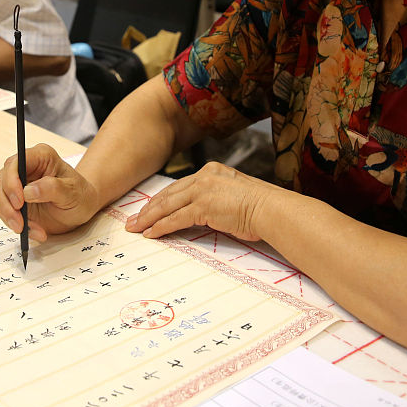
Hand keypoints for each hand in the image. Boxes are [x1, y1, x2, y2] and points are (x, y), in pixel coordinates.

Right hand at [0, 143, 101, 241]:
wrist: (81, 208)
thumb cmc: (80, 195)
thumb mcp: (72, 192)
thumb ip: (52, 188)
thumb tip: (28, 191)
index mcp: (40, 157)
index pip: (15, 163)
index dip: (11, 181)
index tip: (19, 202)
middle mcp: (25, 167)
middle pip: (1, 180)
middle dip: (6, 204)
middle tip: (19, 223)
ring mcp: (17, 184)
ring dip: (9, 216)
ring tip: (28, 230)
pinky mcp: (14, 200)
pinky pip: (5, 211)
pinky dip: (15, 224)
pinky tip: (35, 231)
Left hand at [125, 161, 276, 240]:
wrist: (273, 209)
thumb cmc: (261, 208)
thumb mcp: (235, 196)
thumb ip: (217, 199)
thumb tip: (206, 213)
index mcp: (212, 172)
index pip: (179, 186)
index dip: (161, 199)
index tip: (148, 208)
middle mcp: (205, 177)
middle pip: (169, 194)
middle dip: (148, 208)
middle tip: (133, 220)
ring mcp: (203, 190)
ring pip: (167, 205)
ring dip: (149, 218)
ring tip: (135, 228)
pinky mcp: (204, 206)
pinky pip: (176, 218)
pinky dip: (161, 227)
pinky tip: (151, 234)